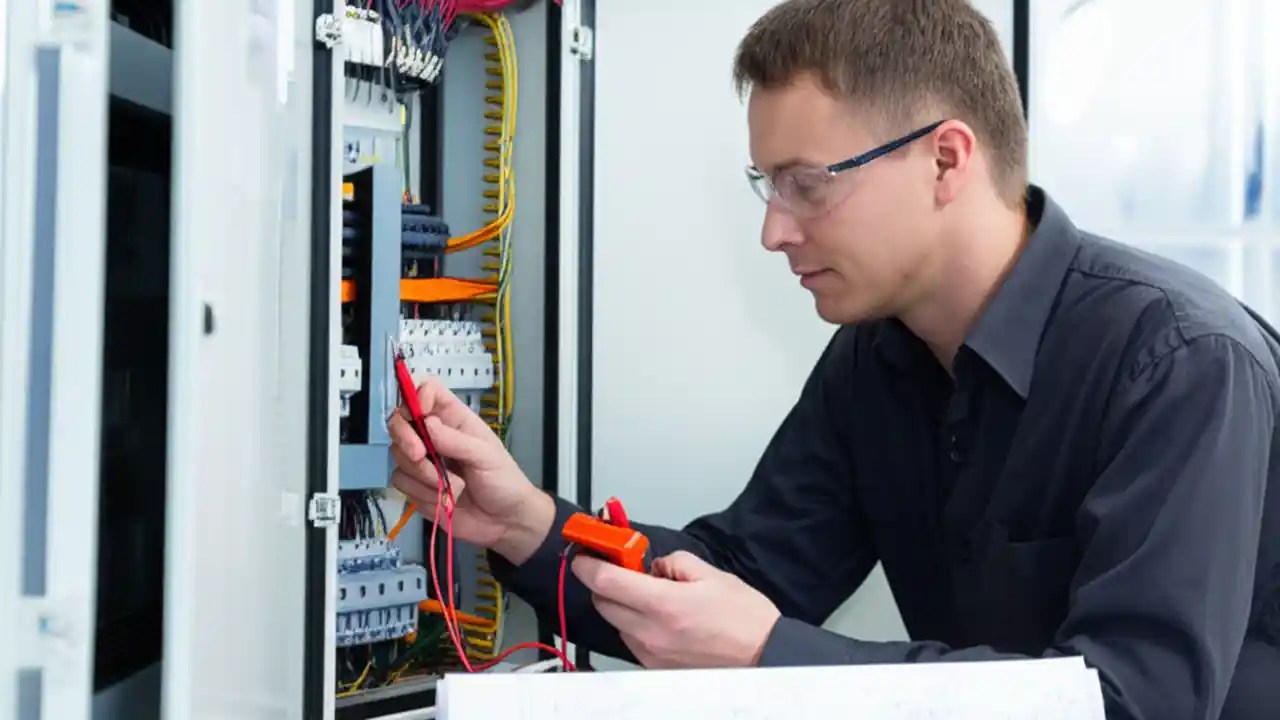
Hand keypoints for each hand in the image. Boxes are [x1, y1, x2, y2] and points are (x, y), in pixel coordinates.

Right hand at [387, 378, 553, 563]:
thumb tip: (427, 423)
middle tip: (419, 454)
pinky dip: (420, 492)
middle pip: (400, 420)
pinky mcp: (416, 486)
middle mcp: (434, 436)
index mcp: (455, 419)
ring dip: (422, 474)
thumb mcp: (487, 455)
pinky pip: (400, 481)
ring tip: (451, 486)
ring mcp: (424, 461)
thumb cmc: (504, 482)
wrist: (504, 522)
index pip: (426, 390)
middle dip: (405, 437)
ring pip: (398, 454)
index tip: (419, 413)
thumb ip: (456, 440)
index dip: (415, 394)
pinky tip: (442, 499)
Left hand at [572, 550, 781, 668]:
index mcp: (664, 604)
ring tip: (651, 596)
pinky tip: (659, 617)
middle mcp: (651, 633)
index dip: (588, 564)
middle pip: (603, 603)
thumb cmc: (743, 617)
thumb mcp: (710, 573)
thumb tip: (653, 566)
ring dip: (622, 605)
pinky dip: (635, 624)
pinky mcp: (656, 667)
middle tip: (623, 569)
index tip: (583, 554)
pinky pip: (631, 640)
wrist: (763, 655)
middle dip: (606, 582)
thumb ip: (673, 563)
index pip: (606, 581)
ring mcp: (651, 653)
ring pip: (616, 622)